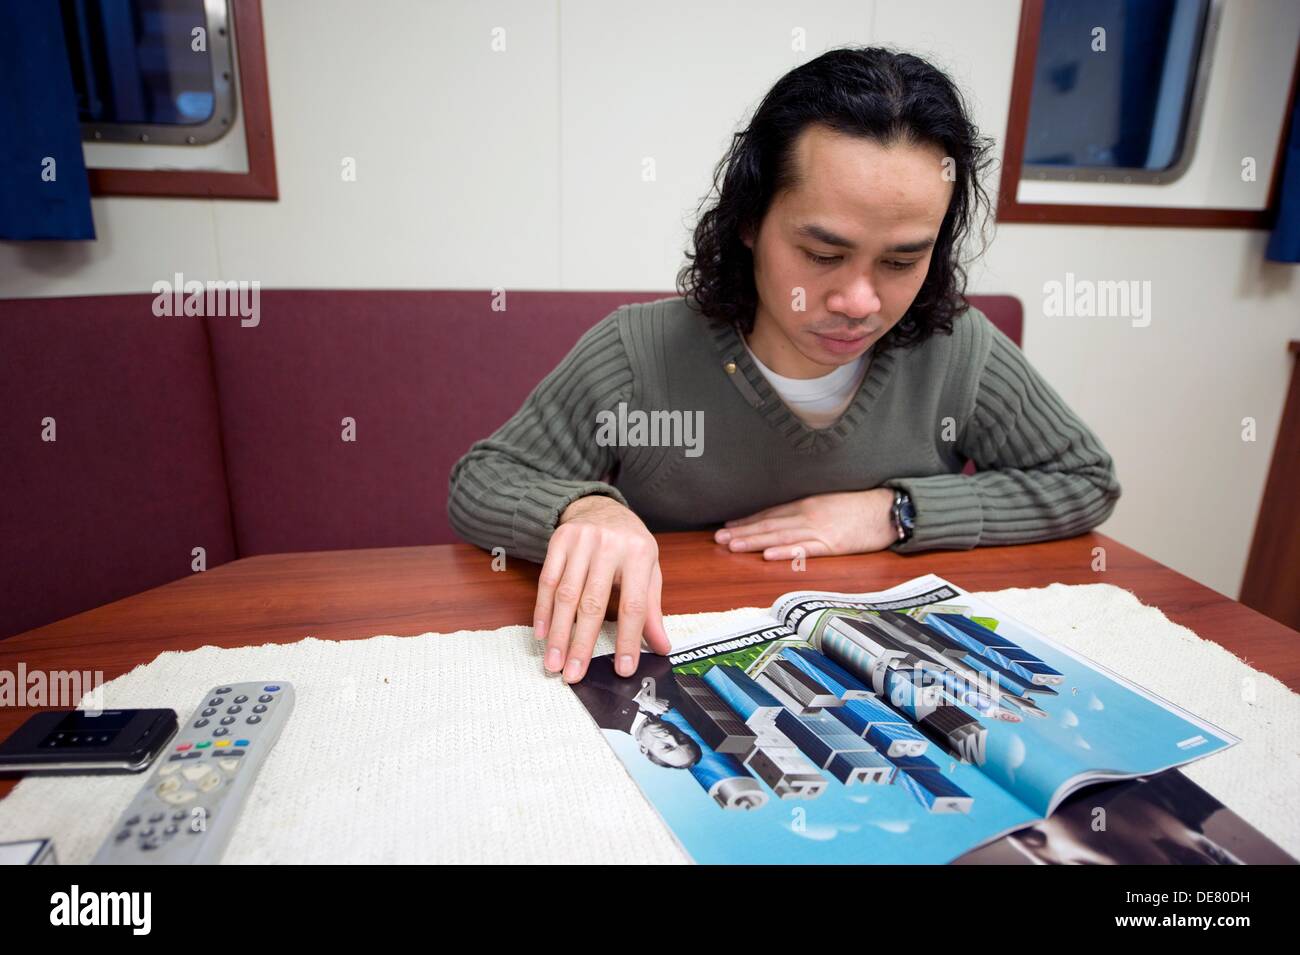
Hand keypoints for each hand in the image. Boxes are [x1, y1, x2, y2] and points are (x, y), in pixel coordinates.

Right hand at [533, 495, 670, 683]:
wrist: (601, 506)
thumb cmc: (630, 544)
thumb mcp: (649, 570)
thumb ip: (652, 609)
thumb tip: (661, 647)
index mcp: (639, 554)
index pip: (634, 605)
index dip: (629, 639)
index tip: (623, 669)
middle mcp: (610, 545)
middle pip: (593, 603)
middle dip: (582, 643)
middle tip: (574, 674)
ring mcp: (582, 541)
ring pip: (566, 595)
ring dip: (558, 633)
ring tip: (554, 663)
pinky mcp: (558, 540)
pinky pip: (547, 581)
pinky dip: (543, 610)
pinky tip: (542, 634)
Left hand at [713, 488, 897, 559]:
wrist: (889, 509)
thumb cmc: (860, 506)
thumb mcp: (829, 502)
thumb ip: (807, 509)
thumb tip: (785, 517)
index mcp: (806, 504)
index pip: (770, 513)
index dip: (748, 520)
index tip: (727, 526)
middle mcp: (808, 515)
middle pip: (769, 524)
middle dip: (743, 531)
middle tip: (718, 538)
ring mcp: (819, 530)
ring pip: (780, 536)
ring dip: (755, 541)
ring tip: (733, 545)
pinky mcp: (833, 544)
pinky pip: (805, 550)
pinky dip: (786, 552)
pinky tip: (768, 555)